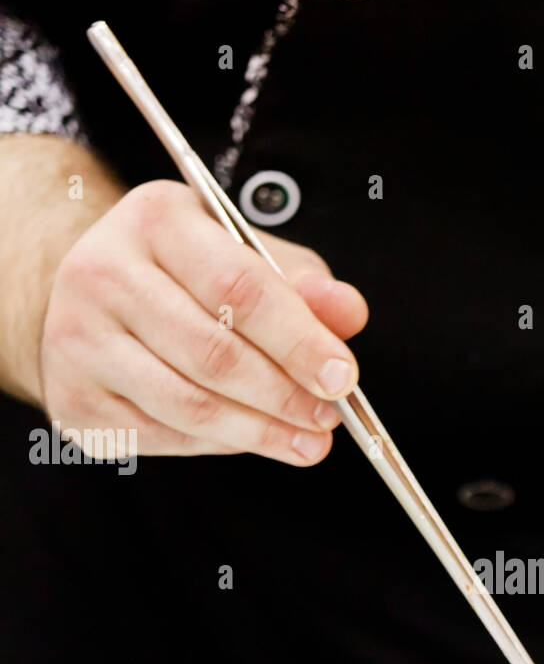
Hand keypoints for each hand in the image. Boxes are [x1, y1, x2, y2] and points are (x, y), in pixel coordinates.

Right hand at [38, 179, 367, 463]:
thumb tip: (349, 313)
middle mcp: (103, 273)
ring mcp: (79, 339)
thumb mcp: (246, 255)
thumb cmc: (184, 273)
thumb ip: (302, 283)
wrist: (91, 297)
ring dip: (259, 431)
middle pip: (213, 353)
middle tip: (328, 418)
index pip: (238, 287)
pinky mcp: (74, 397)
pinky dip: (219, 443)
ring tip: (307, 442)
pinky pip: (164, 435)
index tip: (342, 378)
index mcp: (155, 220)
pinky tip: (251, 436)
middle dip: (284, 396)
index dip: (298, 341)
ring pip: (189, 404)